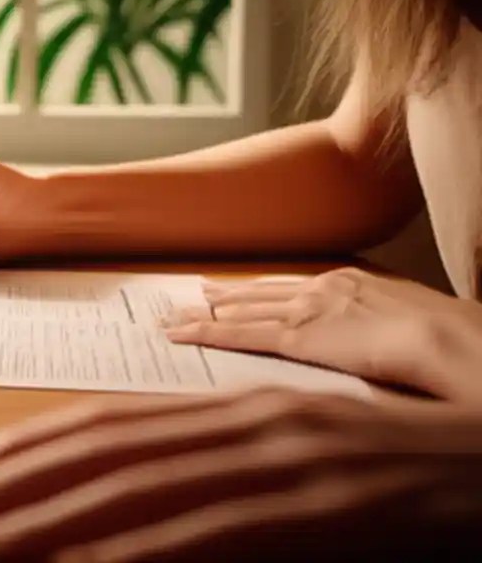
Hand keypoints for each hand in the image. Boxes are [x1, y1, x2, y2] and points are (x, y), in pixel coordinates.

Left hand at [0, 389, 481, 561]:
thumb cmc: (428, 434)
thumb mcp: (320, 425)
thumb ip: (241, 432)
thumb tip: (163, 452)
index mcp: (243, 403)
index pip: (111, 421)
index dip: (33, 442)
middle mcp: (249, 422)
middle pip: (103, 453)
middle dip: (10, 484)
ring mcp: (284, 464)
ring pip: (137, 492)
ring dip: (46, 521)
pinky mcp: (322, 510)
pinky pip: (212, 536)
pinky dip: (138, 554)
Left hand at [161, 267, 481, 403]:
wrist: (447, 338)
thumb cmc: (447, 336)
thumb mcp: (414, 320)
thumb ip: (385, 324)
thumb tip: (386, 338)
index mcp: (351, 282)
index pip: (294, 287)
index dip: (264, 290)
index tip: (243, 289)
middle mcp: (321, 289)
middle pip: (261, 294)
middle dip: (226, 297)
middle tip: (196, 295)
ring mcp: (306, 311)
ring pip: (241, 312)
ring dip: (205, 316)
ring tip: (175, 317)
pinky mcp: (296, 339)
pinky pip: (238, 337)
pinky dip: (205, 335)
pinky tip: (180, 336)